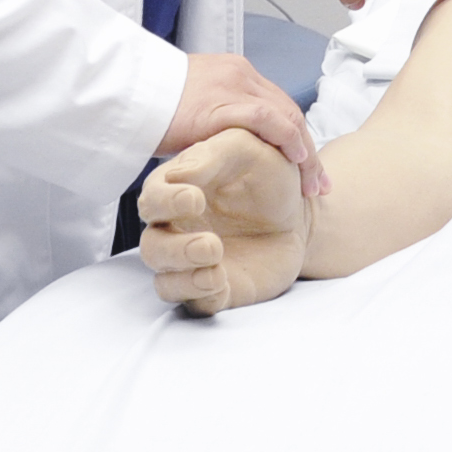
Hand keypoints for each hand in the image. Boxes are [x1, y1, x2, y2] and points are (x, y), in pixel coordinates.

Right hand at [138, 129, 310, 314]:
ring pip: (165, 282)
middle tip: (211, 244)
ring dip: (185, 279)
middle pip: (151, 248)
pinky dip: (204, 297)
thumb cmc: (266, 170)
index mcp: (176, 190)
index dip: (166, 202)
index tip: (195, 199)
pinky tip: (223, 281)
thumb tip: (178, 176)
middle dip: (174, 250)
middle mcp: (176, 230)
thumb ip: (211, 155)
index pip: (151, 200)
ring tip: (215, 267)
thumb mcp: (245, 148)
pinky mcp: (216, 288)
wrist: (300, 208)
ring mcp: (193, 263)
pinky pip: (197, 303)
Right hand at [157, 51, 327, 196]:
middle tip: (318, 183)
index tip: (306, 166)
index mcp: (235, 74)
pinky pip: (267, 120)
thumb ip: (213, 121)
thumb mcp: (190, 108)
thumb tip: (224, 149)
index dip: (297, 138)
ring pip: (286, 117)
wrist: (122, 88)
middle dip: (308, 150)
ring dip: (305, 153)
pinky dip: (287, 140)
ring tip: (312, 184)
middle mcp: (241, 75)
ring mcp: (234, 86)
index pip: (278, 107)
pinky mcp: (222, 102)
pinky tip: (296, 160)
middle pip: (289, 113)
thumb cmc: (146, 103)